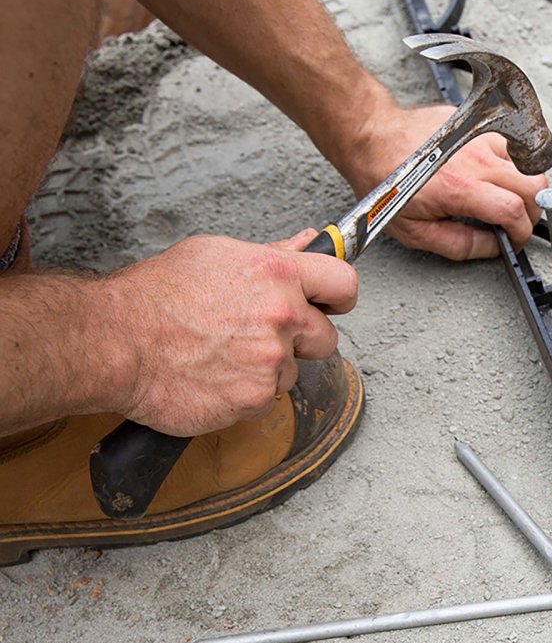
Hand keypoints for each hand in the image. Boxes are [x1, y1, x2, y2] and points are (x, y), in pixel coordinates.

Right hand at [111, 230, 356, 435]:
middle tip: (258, 335)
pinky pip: (266, 400)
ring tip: (221, 355)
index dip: (339, 297)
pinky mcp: (256, 398)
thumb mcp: (215, 255)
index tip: (331, 304)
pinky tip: (214, 377)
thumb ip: (274, 254)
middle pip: (326, 338)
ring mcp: (271, 359)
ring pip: (292, 372)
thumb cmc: (156, 297)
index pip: (344, 283)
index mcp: (276, 273)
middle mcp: (282, 315)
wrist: (116, 341)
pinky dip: (245, 395)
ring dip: (267, 369)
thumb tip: (310, 242)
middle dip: (300, 340)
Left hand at [336, 102, 547, 260]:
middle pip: (534, 186)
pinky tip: (493, 176)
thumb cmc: (385, 181)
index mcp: (460, 188)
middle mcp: (475, 159)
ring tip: (506, 199)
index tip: (514, 240)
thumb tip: (492, 247)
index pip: (513, 211)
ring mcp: (480, 138)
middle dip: (533, 211)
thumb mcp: (414, 230)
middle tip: (518, 222)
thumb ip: (459, 244)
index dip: (521, 232)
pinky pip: (511, 148)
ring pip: (527, 165)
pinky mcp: (479, 126)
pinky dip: (512, 166)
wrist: (371, 136)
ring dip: (524, 187)